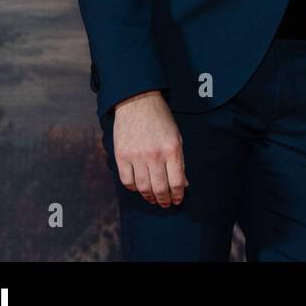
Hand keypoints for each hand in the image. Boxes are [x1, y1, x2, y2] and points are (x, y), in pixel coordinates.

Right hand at [112, 90, 187, 207]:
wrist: (138, 101)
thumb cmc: (161, 119)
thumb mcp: (177, 137)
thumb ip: (180, 161)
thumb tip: (183, 184)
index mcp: (172, 150)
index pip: (177, 182)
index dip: (178, 195)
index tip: (178, 200)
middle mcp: (155, 155)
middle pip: (160, 188)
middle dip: (164, 200)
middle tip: (166, 204)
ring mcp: (136, 156)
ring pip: (143, 187)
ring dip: (149, 197)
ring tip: (153, 199)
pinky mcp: (121, 156)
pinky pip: (127, 181)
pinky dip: (133, 188)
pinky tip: (139, 187)